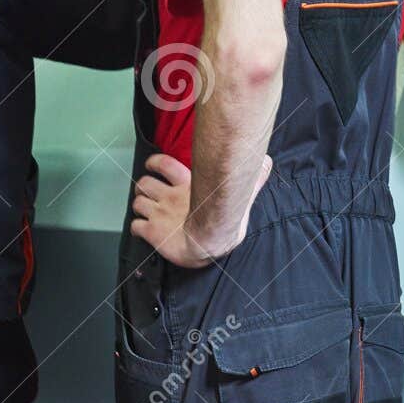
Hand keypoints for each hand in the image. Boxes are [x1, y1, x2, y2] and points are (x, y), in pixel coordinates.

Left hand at [129, 152, 272, 268]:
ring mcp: (158, 213)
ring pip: (137, 203)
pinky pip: (136, 227)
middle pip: (144, 184)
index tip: (152, 165)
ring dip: (138, 205)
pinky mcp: (151, 231)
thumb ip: (252, 180)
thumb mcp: (241, 196)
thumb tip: (267, 162)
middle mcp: (169, 196)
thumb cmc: (225, 221)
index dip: (154, 163)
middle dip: (143, 187)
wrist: (207, 240)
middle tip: (147, 192)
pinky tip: (141, 230)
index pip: (163, 164)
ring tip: (143, 208)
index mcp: (187, 185)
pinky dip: (136, 227)